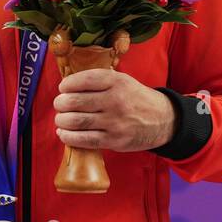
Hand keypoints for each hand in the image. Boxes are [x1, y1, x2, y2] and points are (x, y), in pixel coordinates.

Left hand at [52, 68, 176, 151]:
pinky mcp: (114, 140)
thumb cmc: (136, 99)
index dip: (67, 84)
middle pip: (75, 101)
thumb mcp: (123, 81)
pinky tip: (63, 133)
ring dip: (61, 120)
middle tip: (59, 104)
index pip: (84, 80)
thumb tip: (68, 85)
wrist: (162, 120)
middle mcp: (115, 100)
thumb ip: (99, 81)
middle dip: (60, 103)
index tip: (63, 88)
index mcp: (116, 82)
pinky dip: (68, 137)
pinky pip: (84, 140)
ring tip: (61, 119)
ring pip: (76, 121)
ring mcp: (114, 122)